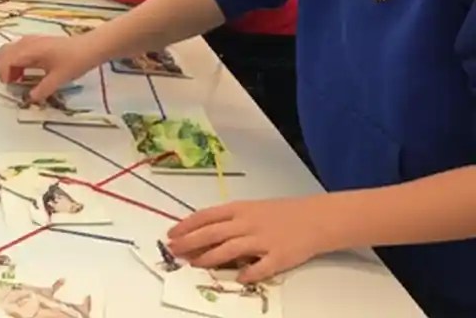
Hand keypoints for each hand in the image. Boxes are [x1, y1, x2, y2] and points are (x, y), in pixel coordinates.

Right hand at [0, 35, 98, 103]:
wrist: (90, 47)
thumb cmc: (75, 61)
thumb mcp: (58, 79)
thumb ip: (42, 90)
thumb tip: (30, 99)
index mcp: (30, 50)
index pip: (6, 61)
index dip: (4, 75)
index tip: (11, 87)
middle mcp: (26, 43)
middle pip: (2, 53)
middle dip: (2, 69)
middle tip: (11, 85)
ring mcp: (30, 41)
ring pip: (8, 52)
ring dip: (8, 66)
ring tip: (18, 80)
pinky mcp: (36, 43)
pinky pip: (17, 51)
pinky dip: (15, 62)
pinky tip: (25, 73)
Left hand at [167, 195, 338, 283]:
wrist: (315, 218)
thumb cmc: (280, 213)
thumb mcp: (251, 209)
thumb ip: (229, 219)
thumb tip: (202, 231)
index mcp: (240, 209)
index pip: (206, 216)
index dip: (186, 225)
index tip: (171, 234)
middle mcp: (248, 223)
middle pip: (212, 233)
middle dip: (189, 242)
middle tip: (173, 251)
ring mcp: (263, 240)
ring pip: (230, 249)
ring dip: (209, 258)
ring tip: (194, 264)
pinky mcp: (279, 256)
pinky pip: (260, 267)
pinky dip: (247, 273)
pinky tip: (236, 279)